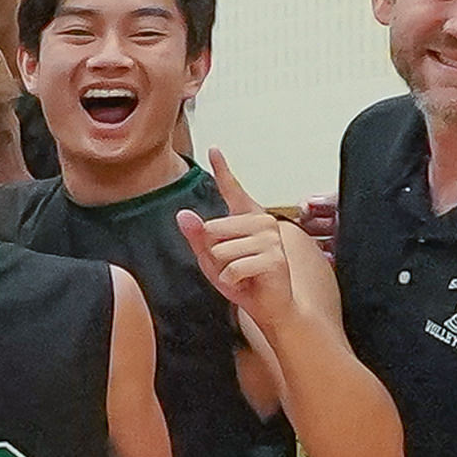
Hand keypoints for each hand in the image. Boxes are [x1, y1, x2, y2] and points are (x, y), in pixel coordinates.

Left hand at [176, 153, 340, 357]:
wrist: (271, 308)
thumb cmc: (243, 281)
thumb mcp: (211, 261)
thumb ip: (197, 239)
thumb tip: (183, 215)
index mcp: (246, 218)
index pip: (232, 189)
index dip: (223, 169)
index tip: (214, 149)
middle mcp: (261, 221)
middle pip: (212, 230)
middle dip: (213, 256)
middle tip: (233, 267)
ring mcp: (270, 237)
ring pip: (221, 250)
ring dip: (223, 270)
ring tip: (242, 274)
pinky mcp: (274, 257)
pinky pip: (233, 268)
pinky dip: (232, 281)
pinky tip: (247, 282)